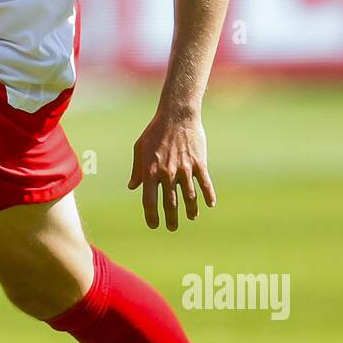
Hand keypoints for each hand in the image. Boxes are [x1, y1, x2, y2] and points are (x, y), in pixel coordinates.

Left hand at [128, 109, 216, 230]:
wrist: (177, 115)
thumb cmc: (155, 131)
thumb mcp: (140, 148)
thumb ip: (137, 170)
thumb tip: (133, 187)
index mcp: (150, 171)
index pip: (149, 202)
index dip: (151, 216)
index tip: (154, 225)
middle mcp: (167, 174)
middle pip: (170, 204)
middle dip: (171, 219)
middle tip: (172, 227)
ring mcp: (184, 169)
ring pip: (190, 198)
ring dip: (191, 211)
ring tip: (192, 217)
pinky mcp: (199, 164)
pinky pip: (205, 184)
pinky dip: (208, 196)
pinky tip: (209, 204)